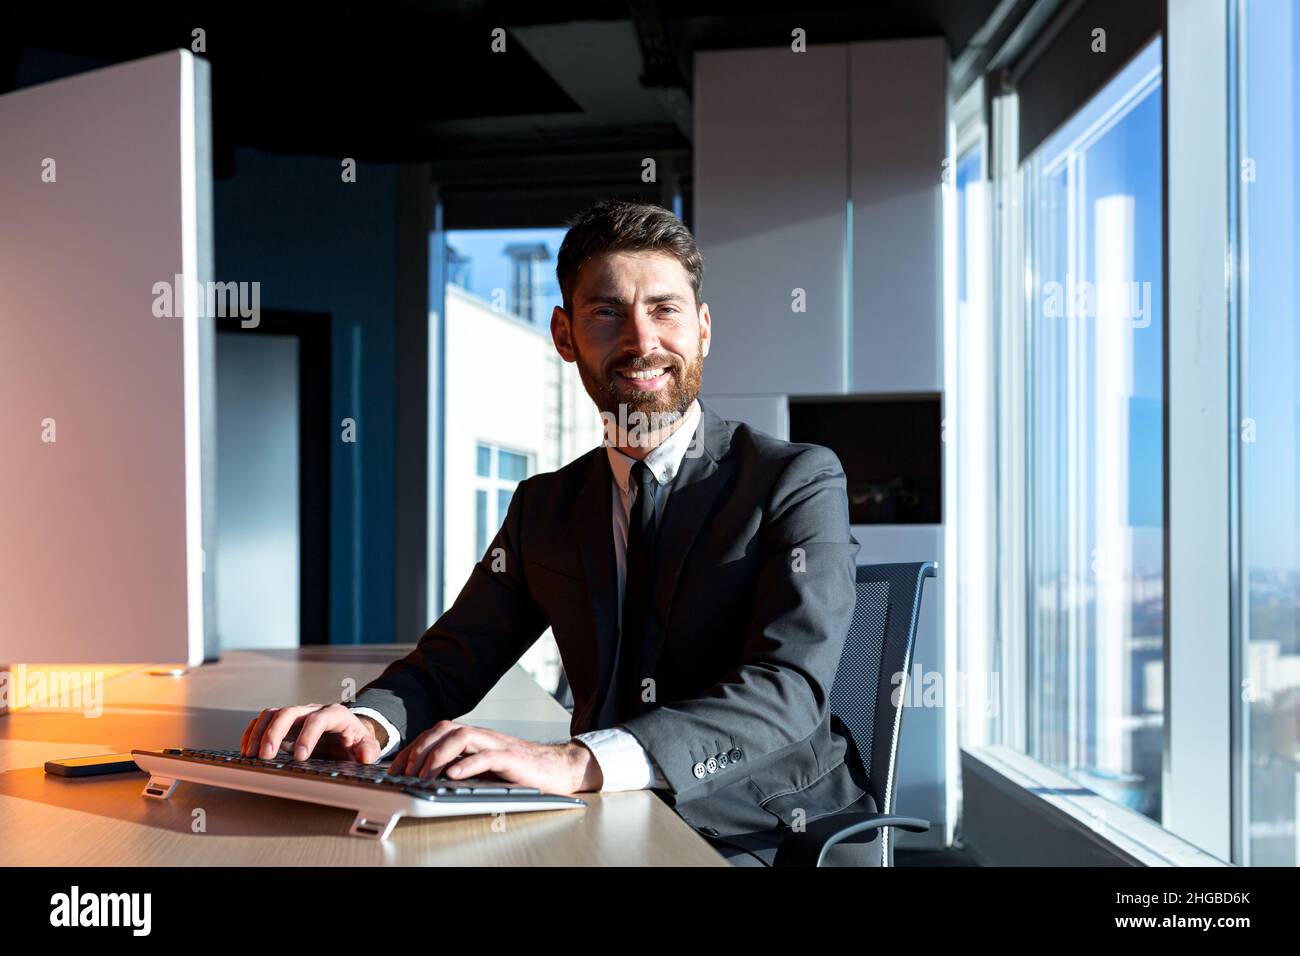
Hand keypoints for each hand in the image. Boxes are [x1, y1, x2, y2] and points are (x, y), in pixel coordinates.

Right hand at [240, 702, 381, 763]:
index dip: (308, 736)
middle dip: (275, 733)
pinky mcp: (284, 723)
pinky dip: (253, 733)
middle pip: (290, 712)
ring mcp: (297, 715)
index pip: (319, 719)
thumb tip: (364, 755)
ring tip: (251, 754)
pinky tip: (247, 749)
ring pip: (273, 714)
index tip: (300, 757)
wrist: (348, 733)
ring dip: (259, 732)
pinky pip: (264, 721)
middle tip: (266, 756)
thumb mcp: (368, 745)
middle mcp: (313, 710)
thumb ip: (369, 750)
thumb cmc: (355, 740)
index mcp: (335, 714)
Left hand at [388, 721, 602, 794]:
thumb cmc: (521, 771)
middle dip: (420, 748)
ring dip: (438, 755)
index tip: (397, 768)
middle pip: (444, 728)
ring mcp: (497, 744)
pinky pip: (487, 756)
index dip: (413, 747)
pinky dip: (467, 764)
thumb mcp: (484, 767)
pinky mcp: (512, 759)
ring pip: (461, 736)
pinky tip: (452, 775)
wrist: (558, 768)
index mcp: (474, 737)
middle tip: (406, 772)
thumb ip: (461, 765)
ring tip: (424, 775)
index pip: (436, 732)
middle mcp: (483, 736)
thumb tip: (429, 777)